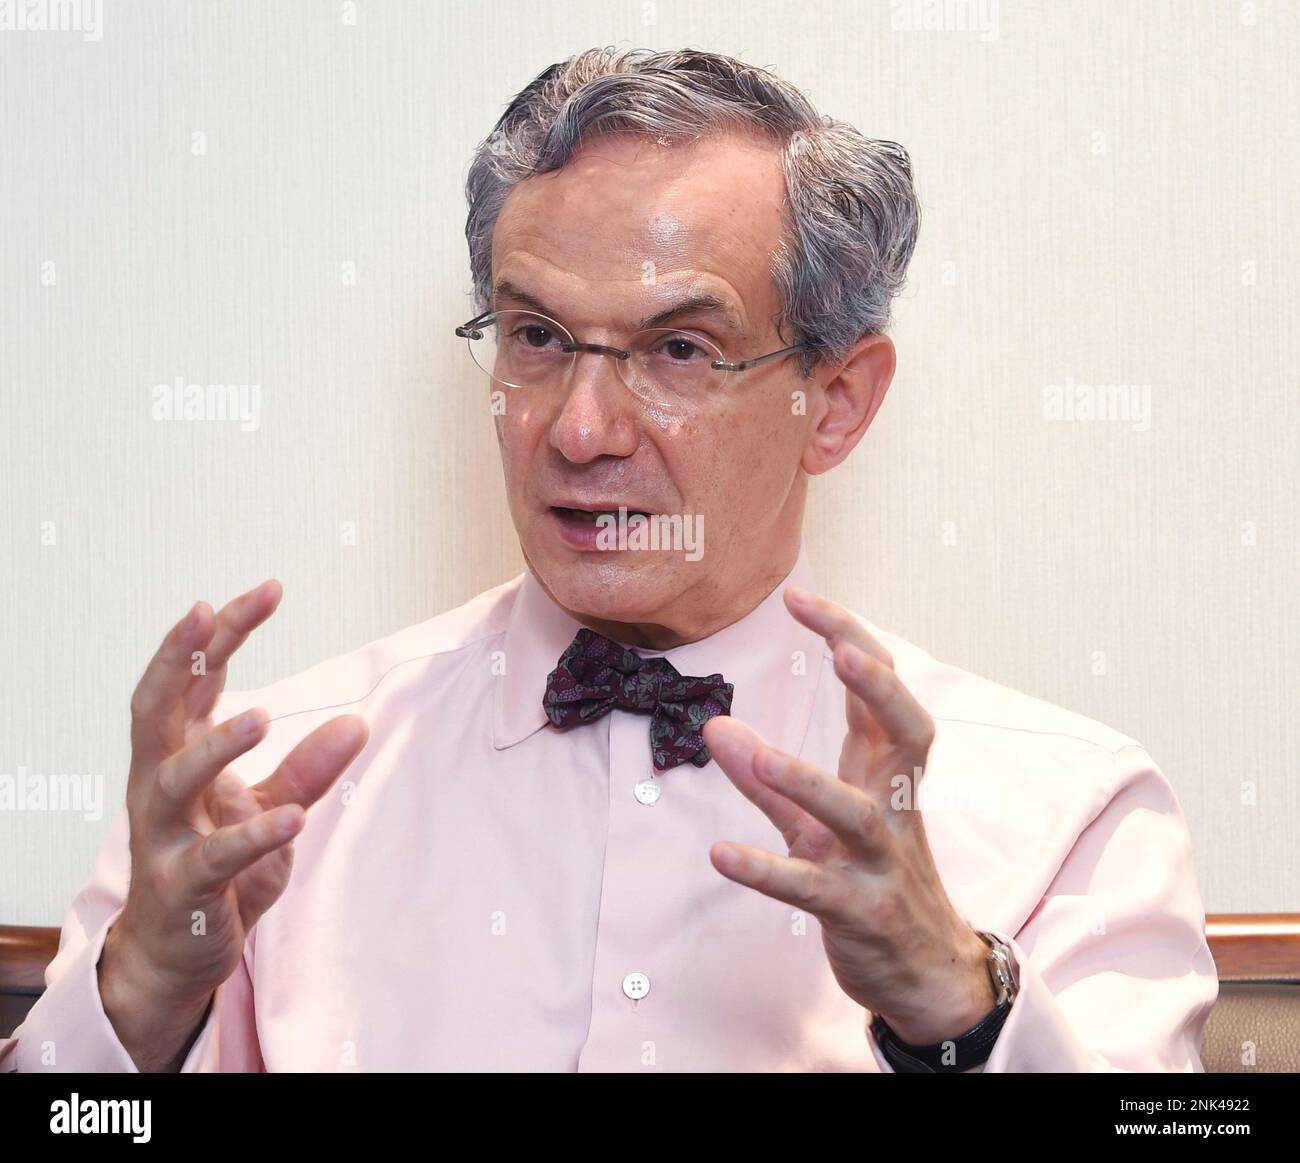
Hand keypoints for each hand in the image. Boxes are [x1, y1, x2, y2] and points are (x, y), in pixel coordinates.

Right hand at [102, 581, 367, 1063]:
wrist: (181, 951)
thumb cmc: (220, 869)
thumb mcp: (272, 806)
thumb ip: (311, 767)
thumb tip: (357, 721)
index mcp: (177, 756)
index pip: (194, 680)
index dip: (222, 632)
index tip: (267, 589)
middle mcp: (158, 787)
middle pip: (156, 709)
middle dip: (181, 656)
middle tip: (210, 611)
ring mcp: (164, 838)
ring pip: (174, 779)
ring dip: (216, 745)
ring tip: (262, 715)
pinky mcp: (182, 889)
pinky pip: (213, 858)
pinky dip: (252, 836)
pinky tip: (292, 817)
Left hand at [701, 585, 994, 1045]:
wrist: (926, 975)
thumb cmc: (873, 879)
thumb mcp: (817, 824)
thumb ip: (766, 779)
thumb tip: (716, 726)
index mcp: (886, 774)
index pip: (881, 692)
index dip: (851, 640)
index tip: (801, 599)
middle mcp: (892, 807)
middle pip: (904, 732)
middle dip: (878, 688)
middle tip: (841, 649)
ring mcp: (880, 860)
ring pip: (853, 813)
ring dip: (806, 780)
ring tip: (754, 753)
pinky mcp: (858, 912)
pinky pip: (812, 889)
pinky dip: (767, 871)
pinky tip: (720, 854)